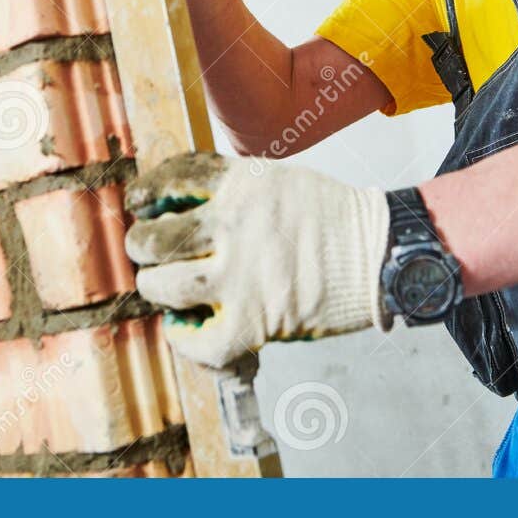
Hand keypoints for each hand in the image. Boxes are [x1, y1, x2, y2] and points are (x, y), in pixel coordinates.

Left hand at [124, 152, 390, 368]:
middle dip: (142, 248)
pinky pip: (198, 340)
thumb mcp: (280, 179)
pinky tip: (186, 327)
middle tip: (150, 255)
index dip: (145, 191)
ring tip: (165, 290)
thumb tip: (174, 204)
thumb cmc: (332, 218)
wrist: (381, 254)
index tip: (136, 204)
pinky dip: (184, 339)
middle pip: (155, 238)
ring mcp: (244, 274)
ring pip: (164, 287)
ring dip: (155, 290)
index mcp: (242, 184)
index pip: (172, 177)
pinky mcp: (258, 320)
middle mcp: (236, 225)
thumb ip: (231, 187)